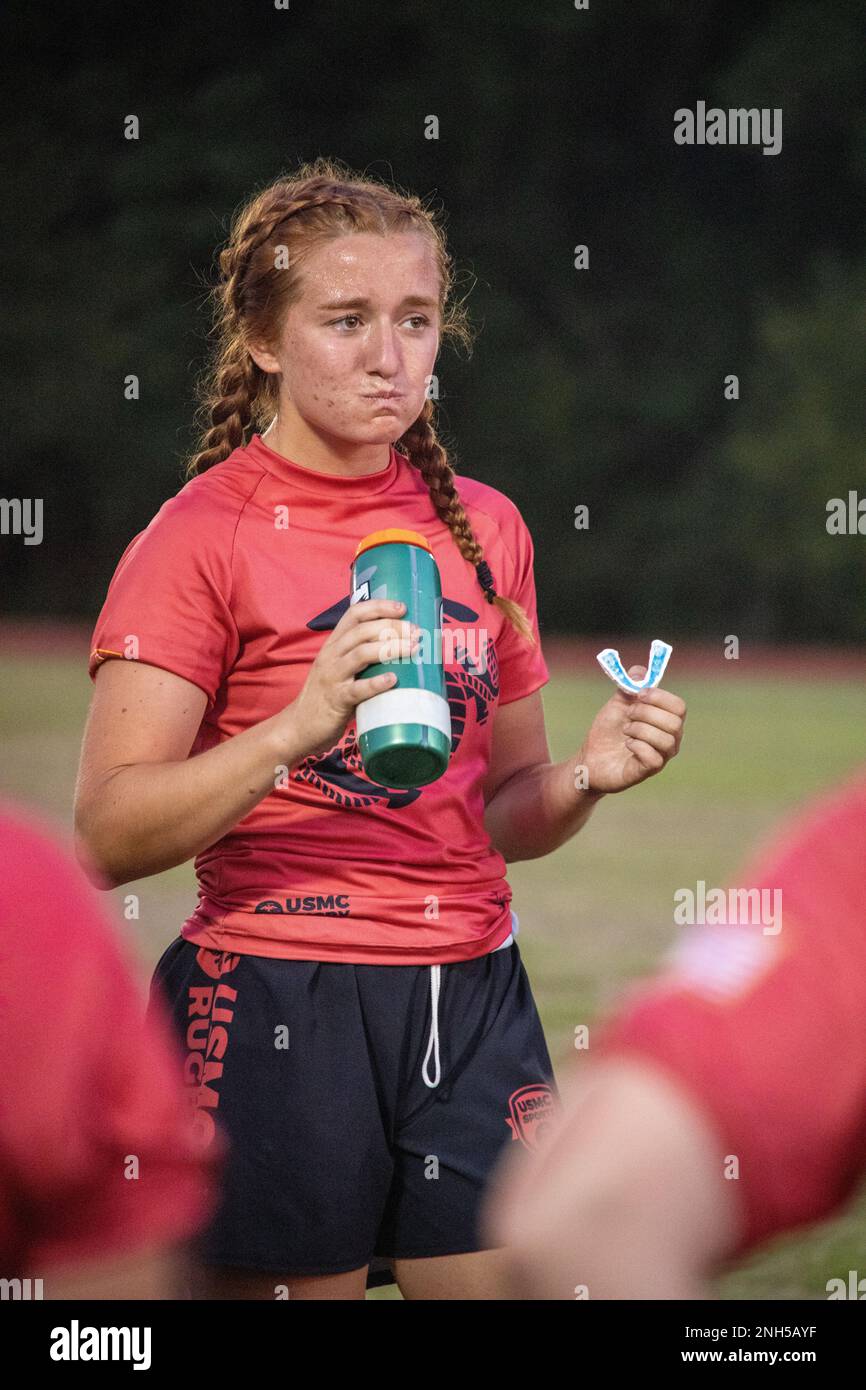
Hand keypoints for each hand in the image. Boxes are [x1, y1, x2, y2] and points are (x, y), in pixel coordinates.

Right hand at [287, 598, 420, 758]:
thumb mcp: (340, 668)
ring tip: (413, 649)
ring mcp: (332, 676)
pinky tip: (393, 679)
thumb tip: (400, 647)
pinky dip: (376, 683)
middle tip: (416, 632)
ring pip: (361, 654)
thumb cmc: (328, 696)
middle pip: (363, 631)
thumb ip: (361, 657)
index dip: (379, 607)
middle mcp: (331, 655)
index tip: (403, 608)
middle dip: (392, 627)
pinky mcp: (336, 700)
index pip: (354, 614)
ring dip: (390, 648)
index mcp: (334, 644)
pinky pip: (357, 689)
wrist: (300, 726)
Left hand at [577, 665, 685, 793]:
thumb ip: (629, 688)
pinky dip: (638, 746)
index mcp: (665, 721)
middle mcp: (670, 740)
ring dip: (641, 729)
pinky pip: (654, 758)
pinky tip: (627, 744)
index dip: (660, 697)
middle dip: (647, 713)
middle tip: (628, 714)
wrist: (590, 758)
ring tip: (625, 730)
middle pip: (675, 722)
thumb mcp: (616, 705)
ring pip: (666, 740)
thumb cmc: (608, 732)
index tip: (639, 694)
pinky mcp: (648, 771)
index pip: (679, 706)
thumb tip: (640, 671)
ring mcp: (661, 757)